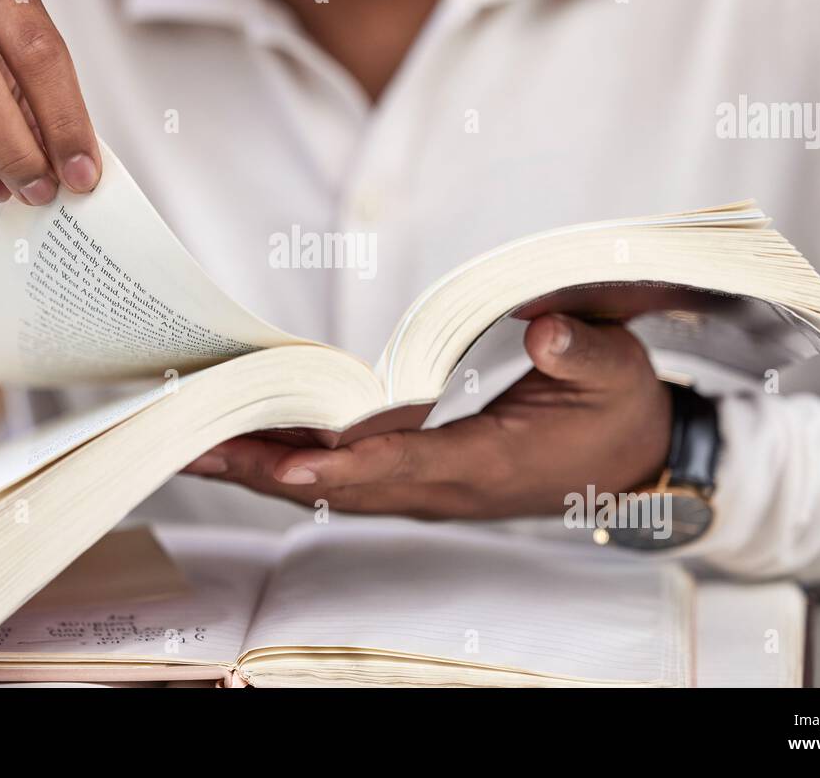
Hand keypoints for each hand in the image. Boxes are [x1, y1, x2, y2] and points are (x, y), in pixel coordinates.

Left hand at [183, 314, 673, 518]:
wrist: (628, 460)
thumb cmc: (617, 411)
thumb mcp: (619, 375)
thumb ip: (587, 353)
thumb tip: (546, 332)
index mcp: (491, 464)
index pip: (409, 466)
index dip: (349, 465)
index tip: (291, 464)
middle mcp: (446, 486)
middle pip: (344, 484)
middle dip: (267, 470)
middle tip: (191, 446)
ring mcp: (428, 487)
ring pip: (334, 484)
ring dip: (265, 467)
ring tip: (193, 442)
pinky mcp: (419, 475)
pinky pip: (345, 472)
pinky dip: (294, 458)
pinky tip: (249, 439)